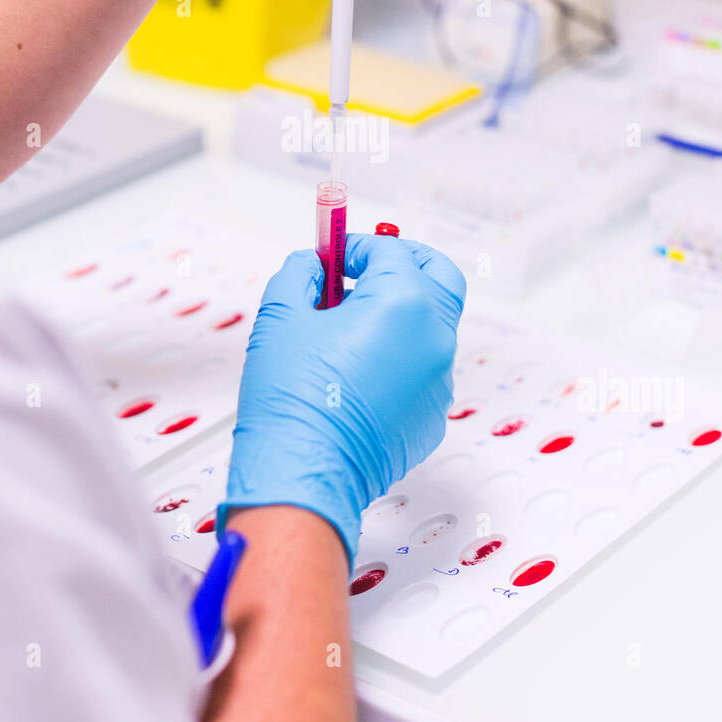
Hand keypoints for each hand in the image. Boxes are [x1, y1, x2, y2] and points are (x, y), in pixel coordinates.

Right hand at [217, 233, 465, 563]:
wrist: (304, 473)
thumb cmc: (293, 399)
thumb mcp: (281, 315)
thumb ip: (299, 274)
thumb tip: (311, 266)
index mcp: (404, 303)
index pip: (391, 250)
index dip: (356, 247)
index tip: (331, 257)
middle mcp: (434, 337)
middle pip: (438, 276)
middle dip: (405, 261)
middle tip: (369, 267)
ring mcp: (439, 379)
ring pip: (431, 326)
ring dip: (400, 313)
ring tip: (348, 328)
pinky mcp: (433, 415)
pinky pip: (422, 371)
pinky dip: (399, 358)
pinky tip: (356, 373)